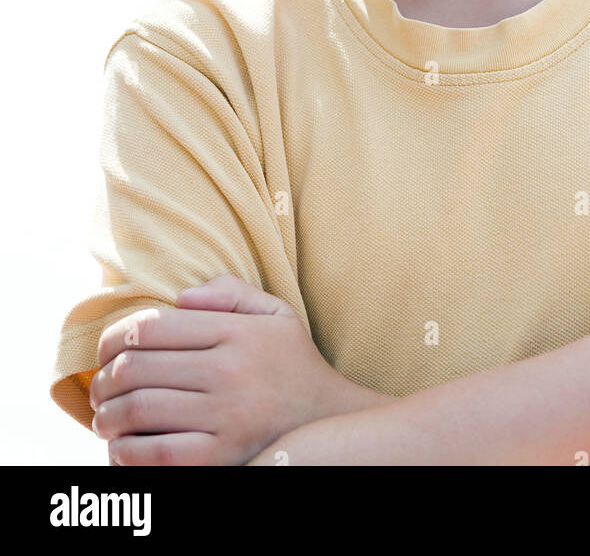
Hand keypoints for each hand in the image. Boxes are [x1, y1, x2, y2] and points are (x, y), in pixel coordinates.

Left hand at [90, 274, 341, 465]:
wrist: (330, 422)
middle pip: (135, 367)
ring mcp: (225, 416)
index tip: (106, 350)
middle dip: (103, 379)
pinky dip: (126, 452)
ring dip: (106, 416)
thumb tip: (179, 297)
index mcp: (235, 332)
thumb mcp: (275, 314)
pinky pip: (157, 453)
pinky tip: (122, 448)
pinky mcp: (222, 457)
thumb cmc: (292, 365)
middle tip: (98, 387)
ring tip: (104, 418)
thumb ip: (230, 292)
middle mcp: (228, 370)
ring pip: (138, 410)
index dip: (113, 337)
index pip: (151, 326)